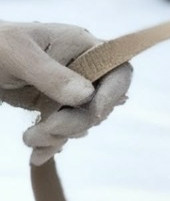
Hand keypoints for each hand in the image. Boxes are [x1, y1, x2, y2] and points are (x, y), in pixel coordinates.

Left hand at [0, 21, 132, 163]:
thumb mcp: (19, 56)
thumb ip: (52, 75)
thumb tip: (86, 96)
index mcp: (82, 46)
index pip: (118, 70)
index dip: (114, 93)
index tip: (93, 113)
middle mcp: (82, 68)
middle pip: (100, 105)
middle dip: (74, 123)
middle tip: (45, 130)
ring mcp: (69, 89)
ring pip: (81, 123)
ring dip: (58, 137)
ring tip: (28, 138)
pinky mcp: (54, 106)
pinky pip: (63, 131)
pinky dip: (50, 145)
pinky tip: (36, 154)